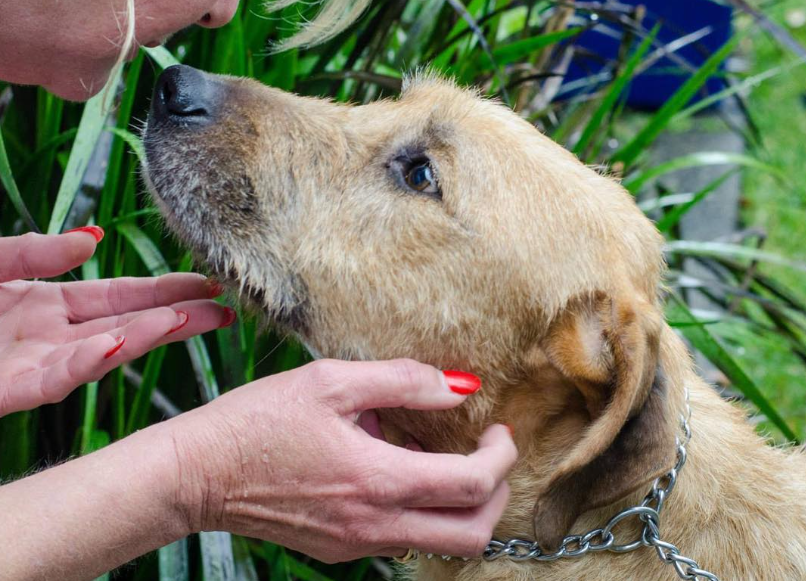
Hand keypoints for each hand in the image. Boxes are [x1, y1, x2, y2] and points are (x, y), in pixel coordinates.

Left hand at [0, 229, 232, 416]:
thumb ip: (36, 251)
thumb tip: (95, 237)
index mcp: (49, 304)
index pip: (122, 297)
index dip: (166, 290)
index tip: (209, 284)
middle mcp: (53, 337)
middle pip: (129, 326)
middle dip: (179, 318)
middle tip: (224, 312)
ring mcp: (34, 366)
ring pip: (103, 355)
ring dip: (142, 338)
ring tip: (179, 319)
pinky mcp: (9, 391)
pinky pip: (55, 381)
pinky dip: (86, 364)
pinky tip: (113, 346)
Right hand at [169, 358, 517, 561]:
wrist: (199, 473)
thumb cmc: (259, 419)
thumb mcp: (331, 380)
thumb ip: (402, 381)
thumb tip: (459, 387)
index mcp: (377, 481)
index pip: (473, 485)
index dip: (501, 456)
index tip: (500, 428)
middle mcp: (373, 525)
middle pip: (472, 534)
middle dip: (497, 494)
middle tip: (489, 452)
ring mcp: (355, 545)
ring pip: (441, 545)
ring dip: (462, 506)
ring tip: (445, 456)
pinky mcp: (338, 550)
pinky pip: (402, 539)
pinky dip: (422, 510)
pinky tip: (399, 469)